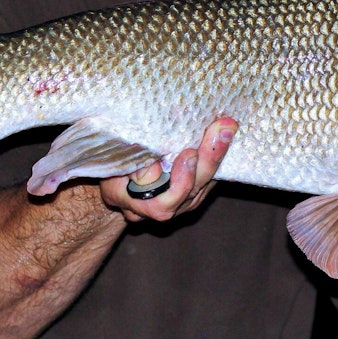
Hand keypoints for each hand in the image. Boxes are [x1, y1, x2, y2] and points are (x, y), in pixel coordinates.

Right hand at [100, 117, 237, 221]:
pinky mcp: (195, 191)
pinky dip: (217, 156)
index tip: (188, 154)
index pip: (165, 203)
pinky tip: (224, 133)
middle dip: (207, 160)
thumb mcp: (112, 166)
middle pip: (192, 191)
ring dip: (217, 154)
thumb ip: (130, 169)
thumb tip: (152, 171)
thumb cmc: (111, 169)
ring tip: (226, 128)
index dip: (180, 181)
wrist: (117, 178)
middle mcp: (165, 210)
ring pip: (205, 184)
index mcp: (140, 206)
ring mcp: (182, 203)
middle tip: (219, 132)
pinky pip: (209, 178)